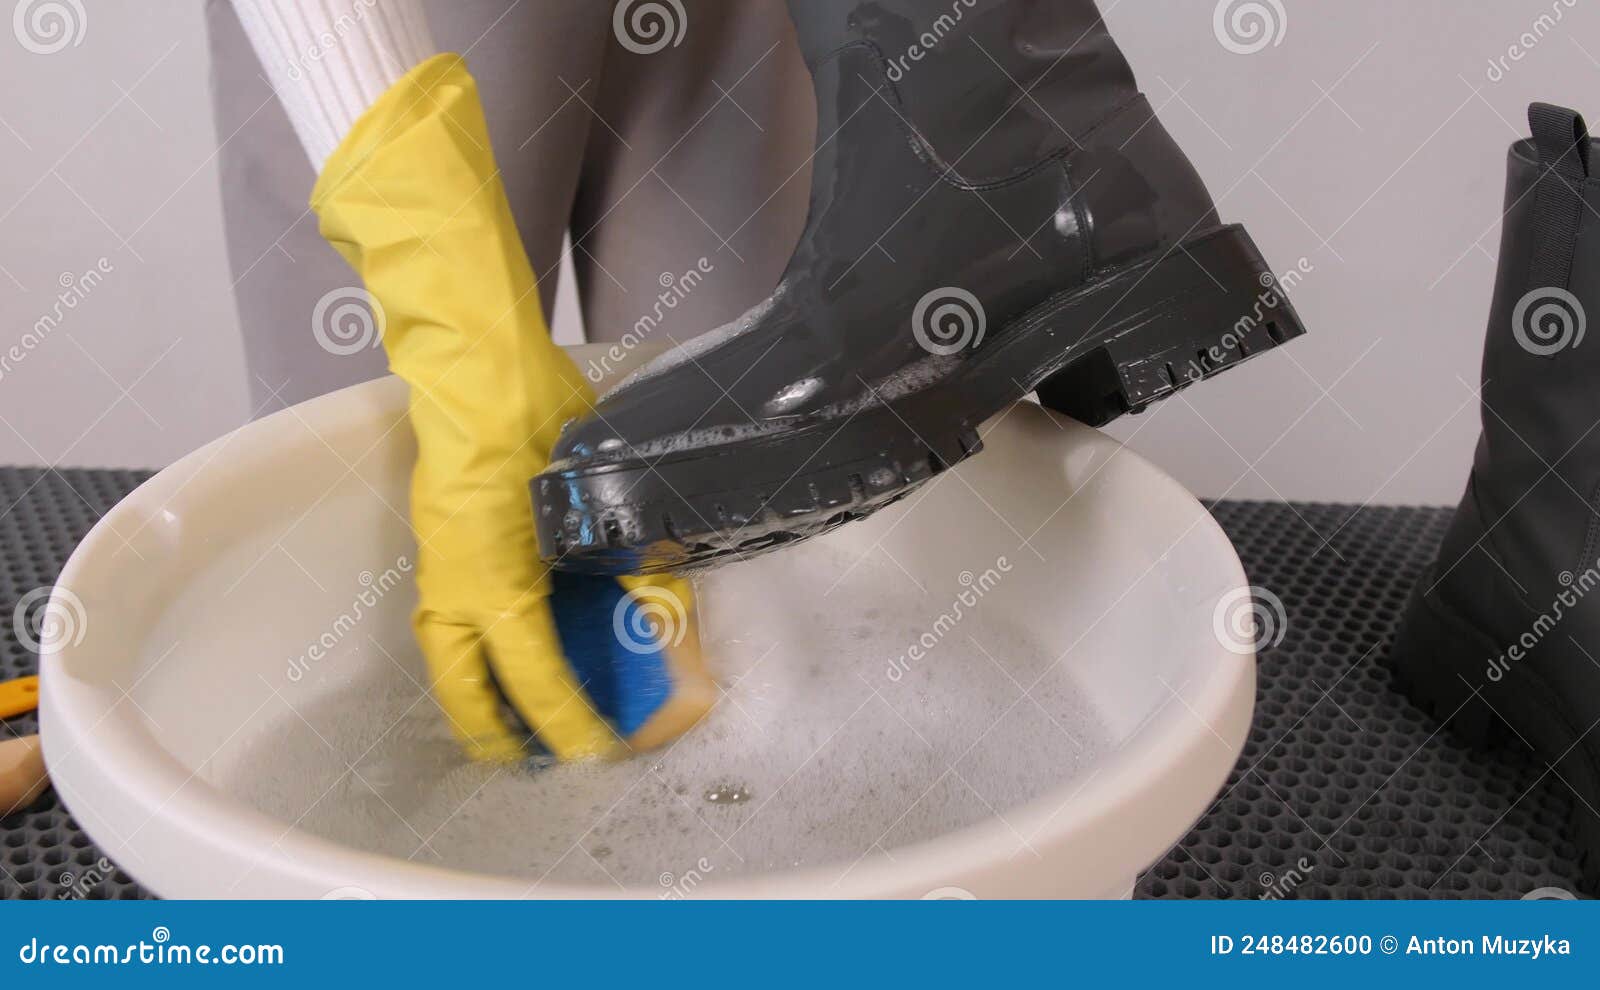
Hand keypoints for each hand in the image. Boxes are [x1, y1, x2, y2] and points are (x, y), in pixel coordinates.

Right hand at [311, 55, 712, 759]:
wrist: (476, 359)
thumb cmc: (535, 415)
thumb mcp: (599, 492)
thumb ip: (633, 560)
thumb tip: (667, 617)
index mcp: (493, 577)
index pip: (533, 673)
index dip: (566, 720)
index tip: (594, 750)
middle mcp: (454, 581)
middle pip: (461, 684)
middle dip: (494, 730)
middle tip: (530, 759)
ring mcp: (439, 559)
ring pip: (446, 652)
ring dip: (477, 692)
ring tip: (512, 719)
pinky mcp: (441, 538)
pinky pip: (448, 612)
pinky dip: (472, 646)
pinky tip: (505, 645)